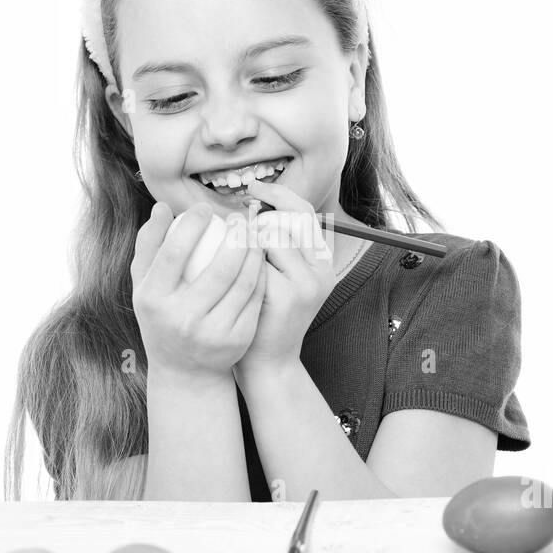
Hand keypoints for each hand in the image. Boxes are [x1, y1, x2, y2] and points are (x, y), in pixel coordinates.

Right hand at [131, 201, 266, 376]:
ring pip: (243, 282)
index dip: (192, 226)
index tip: (206, 209)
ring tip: (254, 233)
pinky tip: (262, 258)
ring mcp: (213, 332)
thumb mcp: (143, 286)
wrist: (185, 372)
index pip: (174, 254)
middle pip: (218, 268)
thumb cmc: (161, 317)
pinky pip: (255, 297)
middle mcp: (183, 319)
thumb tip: (163, 207)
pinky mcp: (237, 340)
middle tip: (240, 218)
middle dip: (235, 236)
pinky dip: (260, 274)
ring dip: (254, 251)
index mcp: (154, 301)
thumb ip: (148, 245)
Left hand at [234, 177, 335, 373]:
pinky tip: (231, 272)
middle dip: (260, 218)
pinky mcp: (287, 296)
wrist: (265, 364)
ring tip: (236, 257)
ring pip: (273, 234)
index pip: (303, 212)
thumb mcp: (277, 278)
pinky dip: (242, 259)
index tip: (254, 188)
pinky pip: (258, 258)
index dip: (279, 194)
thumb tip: (252, 204)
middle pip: (290, 218)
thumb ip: (274, 247)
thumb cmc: (262, 315)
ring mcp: (307, 284)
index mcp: (321, 262)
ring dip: (249, 238)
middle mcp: (321, 271)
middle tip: (239, 232)